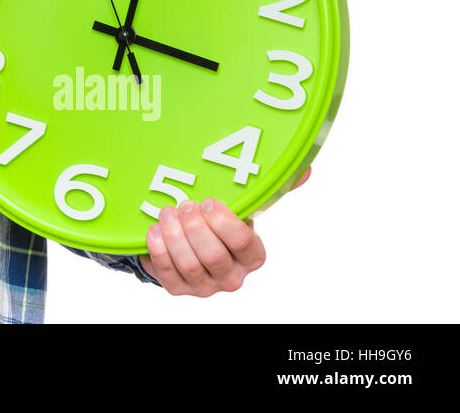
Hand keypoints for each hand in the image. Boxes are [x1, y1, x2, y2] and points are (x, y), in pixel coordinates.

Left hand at [139, 167, 310, 295]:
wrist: (189, 244)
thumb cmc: (218, 223)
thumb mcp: (242, 207)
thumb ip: (270, 189)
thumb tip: (304, 169)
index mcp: (252, 256)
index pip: (243, 243)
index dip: (223, 223)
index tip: (208, 201)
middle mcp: (232, 275)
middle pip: (213, 256)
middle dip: (195, 227)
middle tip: (183, 204)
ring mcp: (206, 286)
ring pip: (190, 264)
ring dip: (174, 235)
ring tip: (167, 212)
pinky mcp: (180, 289)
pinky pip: (168, 273)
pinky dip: (159, 249)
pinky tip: (155, 229)